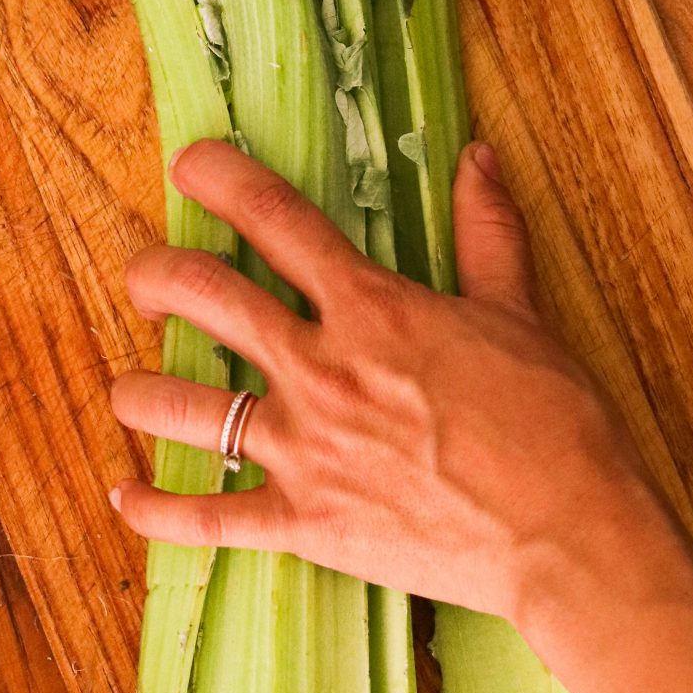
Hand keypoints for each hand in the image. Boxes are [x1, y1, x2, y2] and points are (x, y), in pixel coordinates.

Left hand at [109, 137, 679, 632]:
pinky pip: (206, 519)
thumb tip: (478, 158)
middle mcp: (322, 370)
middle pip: (204, 298)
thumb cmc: (555, 425)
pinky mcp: (303, 523)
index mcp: (373, 310)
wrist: (567, 534)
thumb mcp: (521, 316)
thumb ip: (487, 234)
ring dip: (140, 392)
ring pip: (182, 408)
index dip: (222, 180)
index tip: (188, 165)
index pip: (278, 221)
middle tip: (144, 278)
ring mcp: (305, 449)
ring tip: (128, 387)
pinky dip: (156, 512)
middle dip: (156, 276)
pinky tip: (125, 497)